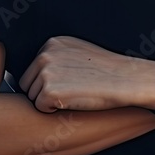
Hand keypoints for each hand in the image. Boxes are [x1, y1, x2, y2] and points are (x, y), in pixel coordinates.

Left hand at [19, 36, 154, 112]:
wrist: (126, 79)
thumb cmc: (107, 69)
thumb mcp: (79, 51)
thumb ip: (59, 56)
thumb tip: (40, 70)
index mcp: (52, 43)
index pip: (34, 69)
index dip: (49, 81)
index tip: (69, 82)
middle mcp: (45, 55)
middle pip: (29, 83)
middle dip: (44, 91)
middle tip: (70, 92)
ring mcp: (46, 72)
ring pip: (33, 97)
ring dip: (49, 101)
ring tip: (73, 95)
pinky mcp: (49, 91)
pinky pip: (40, 108)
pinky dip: (53, 111)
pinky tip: (73, 102)